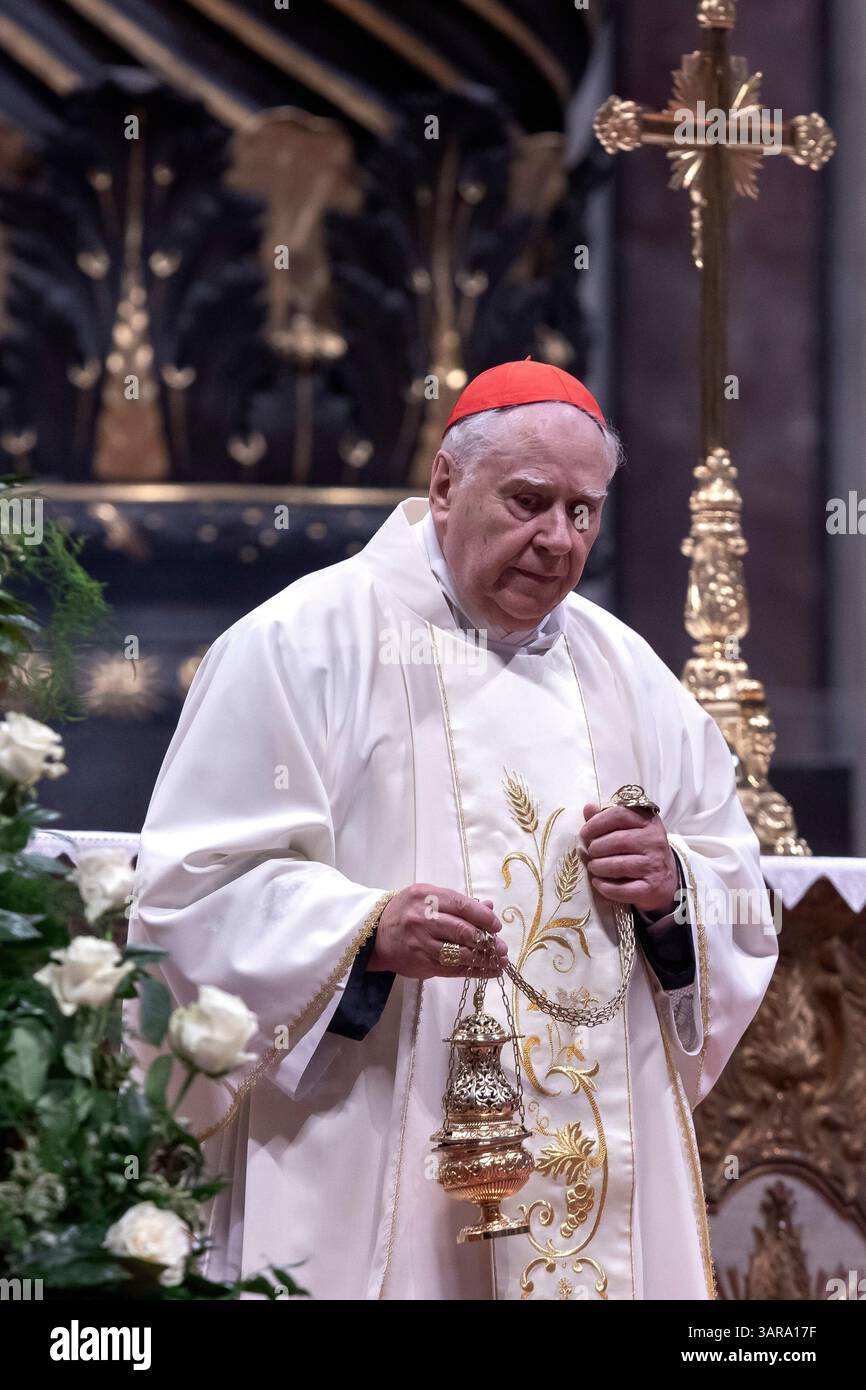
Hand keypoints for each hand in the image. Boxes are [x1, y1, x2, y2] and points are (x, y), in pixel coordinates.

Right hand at [368, 884, 506, 979]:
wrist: (376, 935)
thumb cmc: (407, 912)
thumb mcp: (428, 897)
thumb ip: (458, 903)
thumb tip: (489, 908)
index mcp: (427, 896)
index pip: (461, 905)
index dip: (483, 917)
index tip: (496, 926)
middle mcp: (422, 919)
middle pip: (462, 931)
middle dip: (486, 940)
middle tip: (502, 946)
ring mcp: (421, 943)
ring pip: (459, 953)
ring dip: (484, 959)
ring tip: (499, 960)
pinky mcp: (421, 964)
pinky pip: (452, 969)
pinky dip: (474, 971)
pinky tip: (489, 971)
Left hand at [580, 801, 677, 915]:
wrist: (665, 879)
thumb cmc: (640, 850)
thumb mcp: (628, 830)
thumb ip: (607, 818)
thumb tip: (588, 807)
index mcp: (648, 822)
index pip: (619, 814)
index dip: (597, 823)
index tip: (585, 833)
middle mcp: (655, 841)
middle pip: (617, 841)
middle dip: (596, 848)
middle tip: (591, 853)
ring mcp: (655, 865)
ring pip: (618, 865)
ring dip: (598, 867)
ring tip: (594, 867)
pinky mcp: (652, 888)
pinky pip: (622, 889)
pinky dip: (605, 887)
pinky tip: (598, 883)